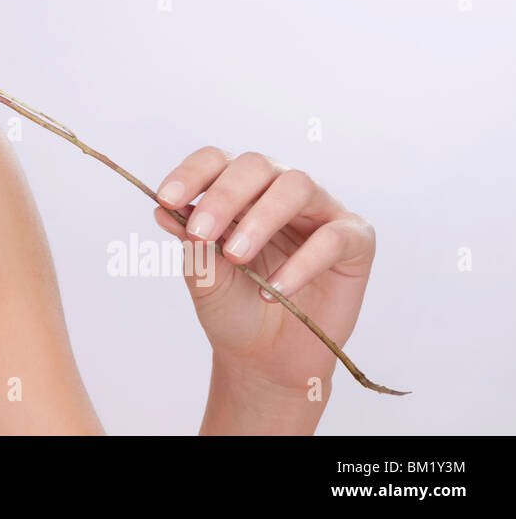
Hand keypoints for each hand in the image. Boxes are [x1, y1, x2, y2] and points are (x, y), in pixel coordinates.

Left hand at [151, 147, 375, 393]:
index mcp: (239, 190)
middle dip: (225, 196)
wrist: (265, 358)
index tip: (166, 199)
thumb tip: (163, 209)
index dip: (191, 174)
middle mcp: (279, 189)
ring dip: (261, 219)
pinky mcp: (355, 240)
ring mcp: (320, 210)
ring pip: (296, 187)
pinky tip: (274, 289)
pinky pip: (333, 237)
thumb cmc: (234, 306)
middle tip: (201, 232)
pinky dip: (301, 263)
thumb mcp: (204, 274)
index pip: (216, 161)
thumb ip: (191, 240)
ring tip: (236, 256)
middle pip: (256, 166)